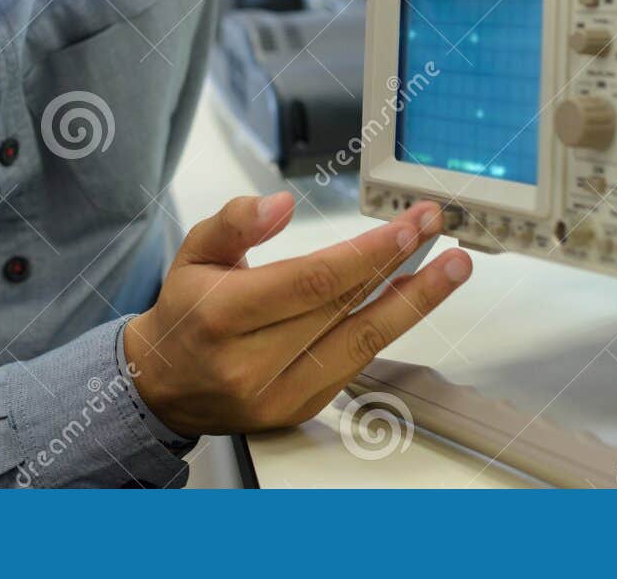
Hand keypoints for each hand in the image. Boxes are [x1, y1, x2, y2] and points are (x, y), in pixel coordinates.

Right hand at [123, 192, 469, 436]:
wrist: (165, 385)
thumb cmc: (186, 313)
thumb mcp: (194, 252)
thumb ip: (234, 222)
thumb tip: (279, 205)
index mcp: (222, 316)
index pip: (311, 281)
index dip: (367, 253)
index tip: (406, 226)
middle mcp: (253, 363)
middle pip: (345, 310)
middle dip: (401, 264)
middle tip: (436, 228)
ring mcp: (280, 394)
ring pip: (363, 344)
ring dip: (415, 303)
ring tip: (451, 269)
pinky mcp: (300, 410)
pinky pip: (355, 364)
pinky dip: (388, 329)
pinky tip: (412, 300)